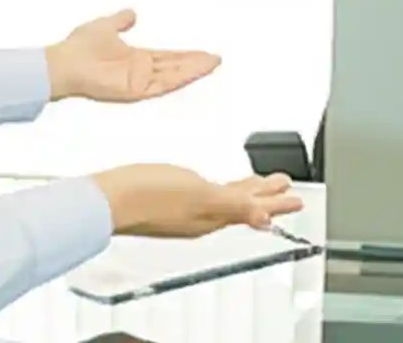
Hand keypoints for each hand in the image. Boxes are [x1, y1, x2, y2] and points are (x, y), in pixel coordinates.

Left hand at [45, 9, 220, 102]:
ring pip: (172, 76)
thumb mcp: (105, 25)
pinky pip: (161, 85)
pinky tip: (193, 72)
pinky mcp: (134, 90)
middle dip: (194, 63)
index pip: (166, 58)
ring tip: (212, 63)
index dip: (185, 56)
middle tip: (215, 59)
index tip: (202, 53)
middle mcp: (140, 71)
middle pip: (174, 67)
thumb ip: (120, 21)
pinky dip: (178, 78)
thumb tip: (131, 13)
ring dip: (192, 70)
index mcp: (135, 58)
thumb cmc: (79, 46)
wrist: (64, 61)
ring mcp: (138, 82)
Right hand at [92, 164, 303, 236]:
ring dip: (245, 190)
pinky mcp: (168, 198)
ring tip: (259, 182)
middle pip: (242, 203)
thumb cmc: (148, 196)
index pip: (253, 209)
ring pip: (225, 198)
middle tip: (284, 185)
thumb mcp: (201, 196)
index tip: (296, 196)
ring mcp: (184, 207)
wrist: (106, 197)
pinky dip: (219, 188)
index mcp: (212, 216)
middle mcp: (201, 215)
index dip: (276, 201)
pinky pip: (204, 194)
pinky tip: (213, 184)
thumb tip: (268, 220)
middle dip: (265, 194)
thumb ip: (236, 205)